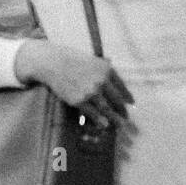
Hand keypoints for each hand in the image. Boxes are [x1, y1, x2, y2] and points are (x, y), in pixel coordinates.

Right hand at [14, 40, 134, 132]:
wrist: (54, 63)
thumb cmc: (72, 59)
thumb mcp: (92, 59)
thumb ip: (104, 66)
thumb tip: (112, 66)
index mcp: (106, 70)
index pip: (121, 86)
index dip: (127, 96)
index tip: (131, 103)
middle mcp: (101, 81)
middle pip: (117, 100)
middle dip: (123, 110)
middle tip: (126, 117)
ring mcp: (91, 92)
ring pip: (107, 109)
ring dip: (115, 118)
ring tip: (120, 124)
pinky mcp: (80, 100)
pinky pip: (93, 113)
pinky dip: (100, 120)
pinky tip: (104, 124)